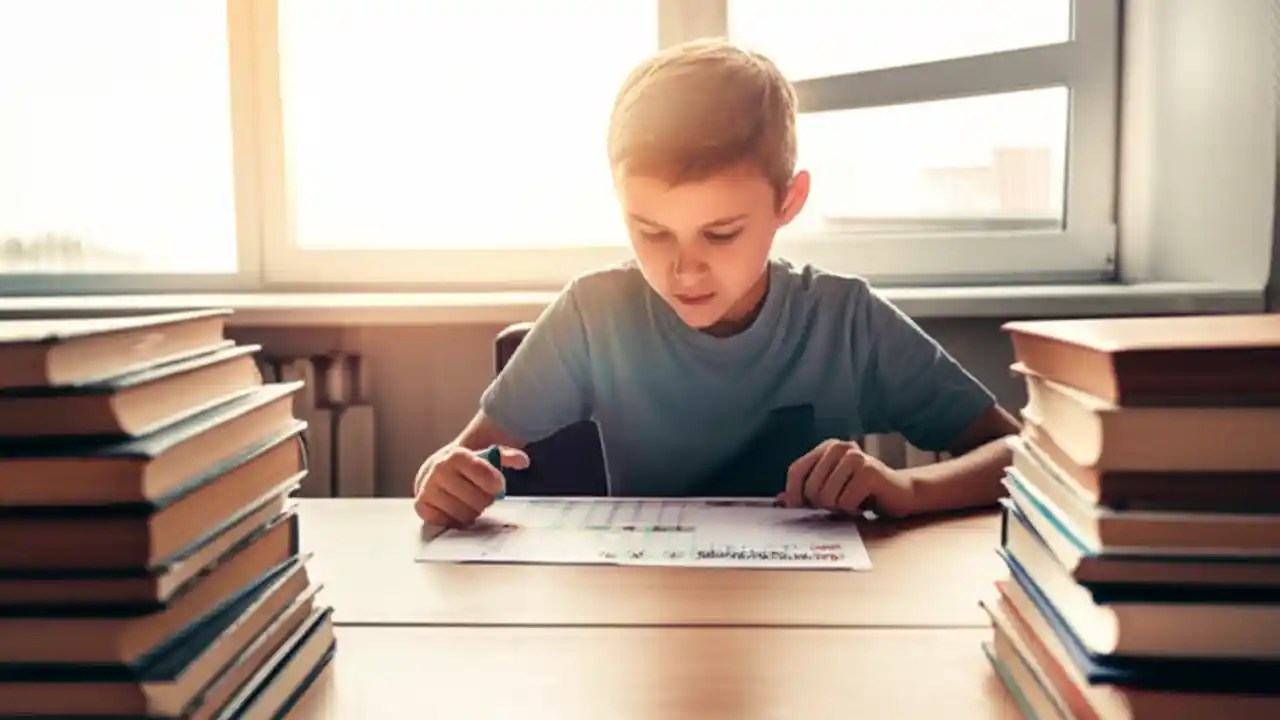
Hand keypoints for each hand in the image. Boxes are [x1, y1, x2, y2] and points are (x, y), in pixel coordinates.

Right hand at [413, 445, 529, 526]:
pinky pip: (448, 523)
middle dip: (484, 500)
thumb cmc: (466, 466)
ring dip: (471, 512)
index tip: (497, 485)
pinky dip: (455, 520)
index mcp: (457, 455)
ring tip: (467, 501)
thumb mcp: (487, 456)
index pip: (485, 475)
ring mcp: (428, 488)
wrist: (436, 470)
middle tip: (479, 494)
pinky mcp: (421, 506)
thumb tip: (522, 461)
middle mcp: (439, 470)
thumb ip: (507, 456)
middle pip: (478, 500)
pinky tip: (455, 509)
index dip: (495, 484)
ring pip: (464, 514)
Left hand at [779, 439, 915, 517]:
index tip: (798, 509)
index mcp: (826, 448)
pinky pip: (845, 501)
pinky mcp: (869, 471)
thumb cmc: (862, 492)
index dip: (793, 493)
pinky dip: (852, 510)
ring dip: (838, 508)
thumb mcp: (831, 489)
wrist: (901, 493)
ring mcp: (855, 457)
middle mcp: (840, 447)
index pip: (796, 470)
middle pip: (810, 487)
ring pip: (826, 496)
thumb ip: (806, 493)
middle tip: (838, 505)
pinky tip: (863, 504)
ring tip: (851, 502)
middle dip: (821, 505)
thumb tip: (779, 501)